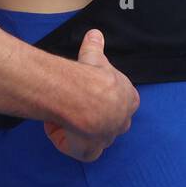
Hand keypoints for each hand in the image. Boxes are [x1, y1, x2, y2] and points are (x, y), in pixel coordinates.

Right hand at [44, 29, 138, 161]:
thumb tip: (94, 34)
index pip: (124, 100)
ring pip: (97, 138)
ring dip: (82, 130)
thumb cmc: (91, 76)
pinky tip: (56, 130)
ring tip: (64, 116)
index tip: (90, 90)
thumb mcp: (94, 57)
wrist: (82, 98)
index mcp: (128, 98)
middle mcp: (121, 121)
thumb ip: (95, 47)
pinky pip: (82, 152)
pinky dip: (68, 143)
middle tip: (77, 106)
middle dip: (97, 116)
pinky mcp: (90, 151)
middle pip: (112, 122)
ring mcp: (107, 138)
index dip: (106, 97)